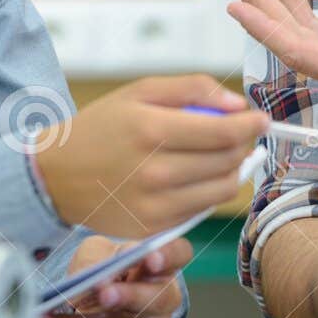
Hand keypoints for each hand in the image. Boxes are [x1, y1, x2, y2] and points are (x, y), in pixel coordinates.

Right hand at [34, 74, 266, 237]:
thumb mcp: (139, 92)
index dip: (251, 126)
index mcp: (151, 130)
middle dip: (241, 144)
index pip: (223, 132)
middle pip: (228, 161)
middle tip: (237, 133)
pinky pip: (201, 209)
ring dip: (230, 170)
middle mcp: (155, 172)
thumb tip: (237, 105)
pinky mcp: (153, 228)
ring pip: (222, 190)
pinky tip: (192, 176)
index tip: (261, 119)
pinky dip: (206, 191)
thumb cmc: (101, 127)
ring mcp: (155, 205)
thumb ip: (192, 89)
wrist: (56, 176)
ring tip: (218, 155)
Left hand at [40, 235, 189, 317]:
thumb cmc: (105, 267)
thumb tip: (96, 277)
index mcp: (163, 263)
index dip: (168, 256)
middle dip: (127, 297)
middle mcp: (166, 296)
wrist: (99, 297)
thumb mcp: (97, 251)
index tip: (149, 258)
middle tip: (103, 293)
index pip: (178, 254)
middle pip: (156, 298)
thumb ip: (98, 260)